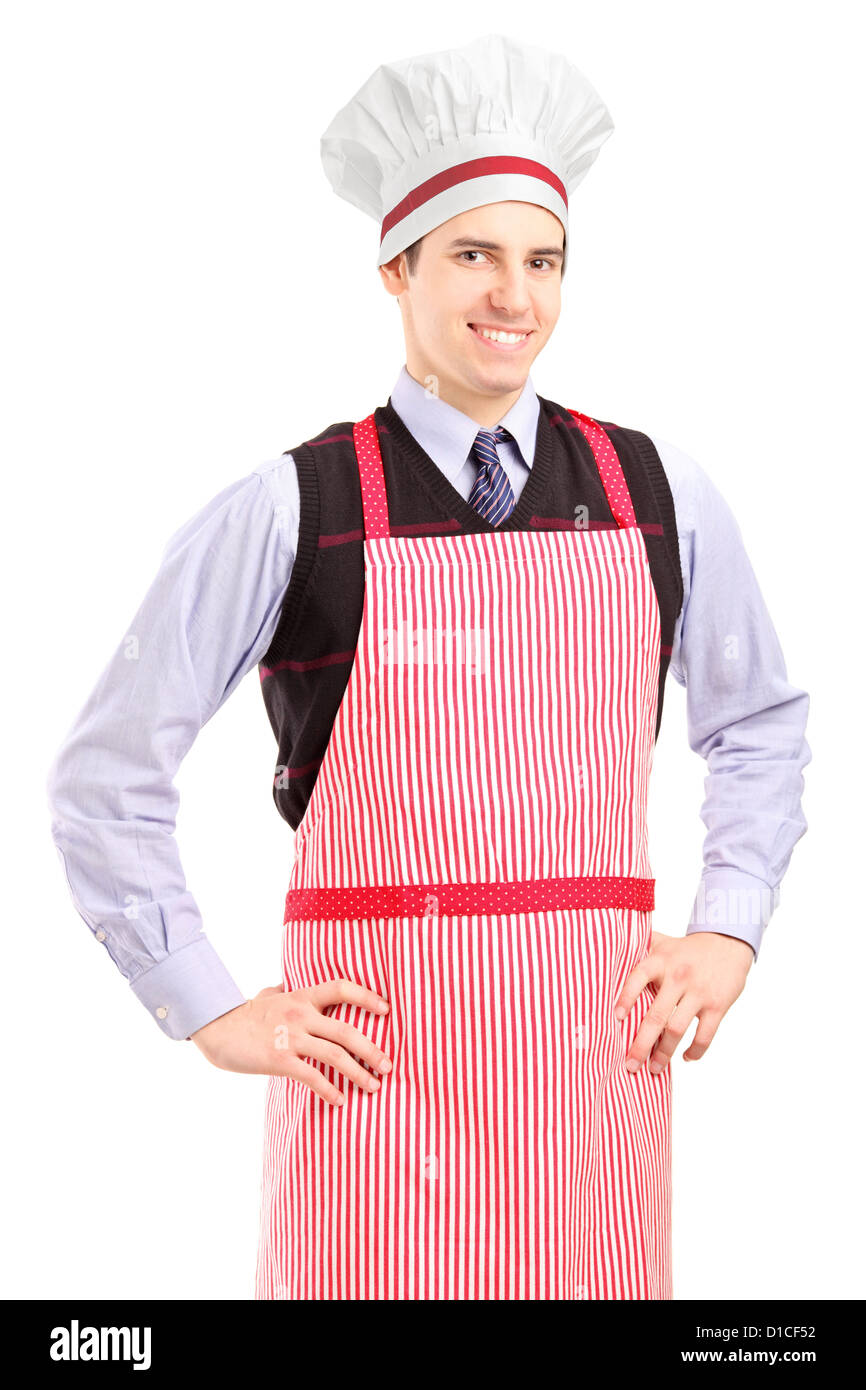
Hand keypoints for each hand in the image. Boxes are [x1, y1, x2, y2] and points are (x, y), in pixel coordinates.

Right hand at [190, 979, 391, 1105]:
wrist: (216, 1029)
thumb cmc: (243, 1014)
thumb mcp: (266, 995)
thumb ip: (282, 990)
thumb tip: (286, 983)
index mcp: (301, 996)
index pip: (341, 988)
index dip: (367, 997)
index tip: (386, 1010)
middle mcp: (300, 1015)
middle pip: (347, 1031)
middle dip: (371, 1050)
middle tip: (388, 1065)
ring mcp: (290, 1038)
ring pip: (335, 1056)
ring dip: (358, 1073)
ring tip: (373, 1087)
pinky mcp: (279, 1060)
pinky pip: (312, 1076)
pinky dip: (330, 1090)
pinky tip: (340, 1100)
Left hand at [615, 930, 753, 1073]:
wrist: (727, 943)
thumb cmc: (688, 948)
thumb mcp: (663, 943)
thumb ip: (639, 947)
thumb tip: (608, 949)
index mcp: (660, 961)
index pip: (637, 978)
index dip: (625, 998)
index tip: (615, 1019)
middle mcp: (678, 977)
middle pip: (655, 1016)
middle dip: (641, 1044)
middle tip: (630, 1065)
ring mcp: (698, 992)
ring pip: (677, 1029)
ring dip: (664, 1054)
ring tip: (654, 1069)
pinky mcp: (717, 1006)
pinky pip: (704, 1035)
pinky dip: (694, 1051)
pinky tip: (685, 1057)